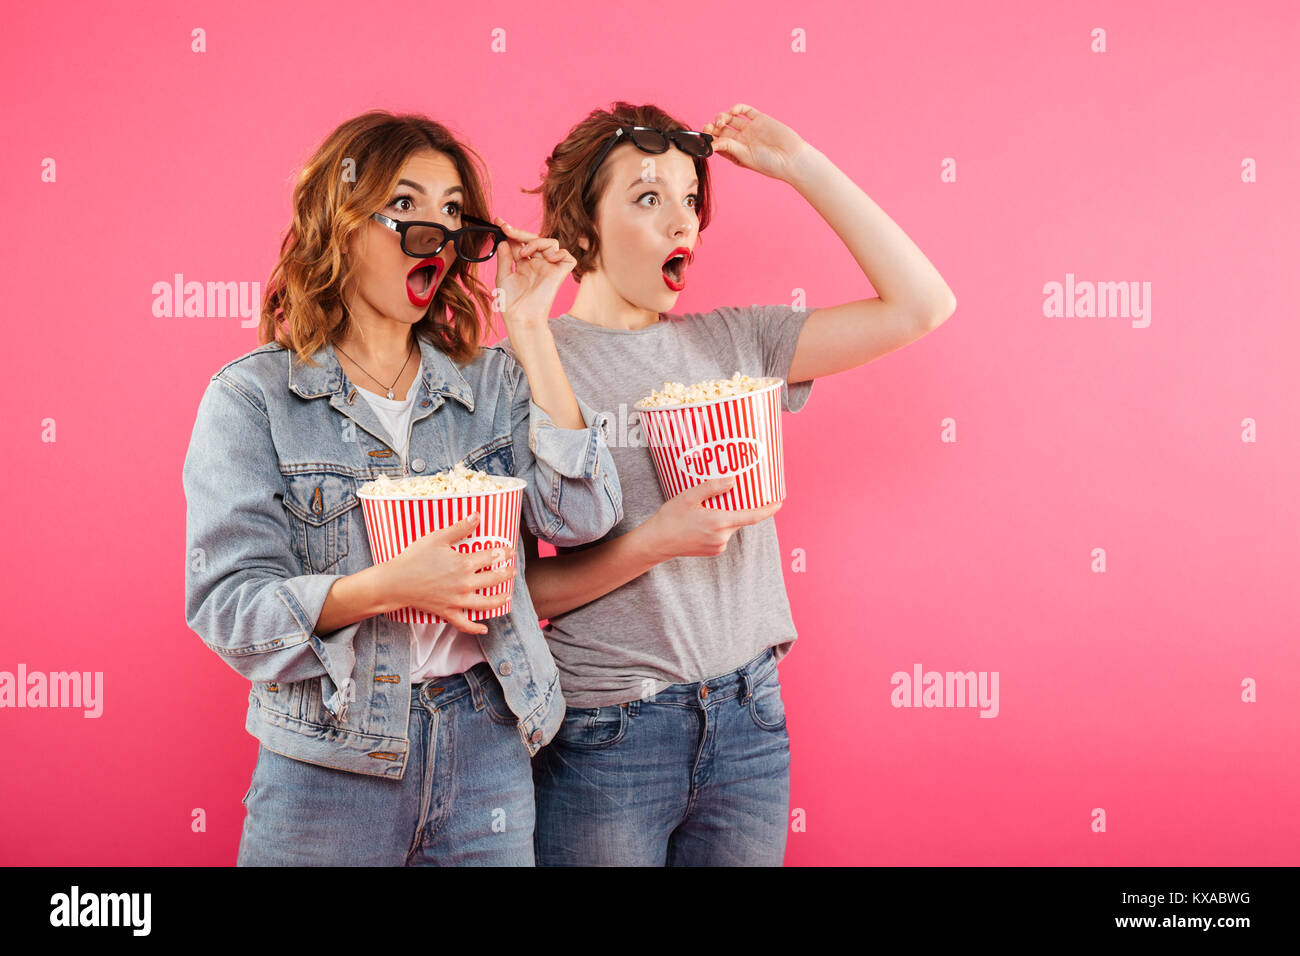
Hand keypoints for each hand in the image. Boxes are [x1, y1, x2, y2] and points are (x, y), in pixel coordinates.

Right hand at [377, 513, 516, 634]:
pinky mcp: (448, 612)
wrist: (395, 582)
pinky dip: (476, 628)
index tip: (510, 551)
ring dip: (500, 599)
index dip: (504, 553)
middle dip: (507, 574)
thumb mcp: (437, 538)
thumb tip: (477, 515)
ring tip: (507, 595)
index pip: (492, 557)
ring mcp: (458, 601)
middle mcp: (465, 584)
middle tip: (513, 570)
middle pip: (494, 579)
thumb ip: (459, 527)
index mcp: (464, 564)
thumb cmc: (414, 558)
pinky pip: (465, 624)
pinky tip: (485, 629)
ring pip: (486, 604)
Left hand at [492, 218, 575, 332]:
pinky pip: (566, 255)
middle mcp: (538, 264)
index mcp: (524, 264)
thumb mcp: (503, 275)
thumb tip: (503, 241)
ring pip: (551, 243)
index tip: (498, 222)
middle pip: (534, 239)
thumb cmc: (511, 302)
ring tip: (525, 254)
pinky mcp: (560, 273)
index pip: (520, 243)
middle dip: (520, 232)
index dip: (511, 232)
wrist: (521, 317)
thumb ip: (504, 257)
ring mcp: (550, 268)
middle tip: (506, 228)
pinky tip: (547, 258)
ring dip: (537, 242)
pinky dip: (558, 253)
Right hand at [640, 476, 782, 559]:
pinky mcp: (714, 551)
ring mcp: (718, 546)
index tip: (779, 502)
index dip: (768, 509)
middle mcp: (722, 537)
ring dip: (725, 515)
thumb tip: (733, 481)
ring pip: (730, 525)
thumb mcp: (689, 497)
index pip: (753, 516)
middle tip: (724, 495)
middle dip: (737, 506)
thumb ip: (712, 487)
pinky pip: (723, 534)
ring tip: (705, 509)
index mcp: (719, 522)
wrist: (656, 542)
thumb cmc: (670, 518)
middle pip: (740, 518)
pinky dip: (718, 525)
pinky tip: (701, 520)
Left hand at [700, 103, 813, 182]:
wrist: (792, 158)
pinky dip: (737, 108)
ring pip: (730, 119)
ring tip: (722, 121)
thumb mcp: (745, 157)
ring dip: (722, 117)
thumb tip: (712, 143)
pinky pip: (745, 110)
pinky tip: (733, 111)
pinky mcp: (760, 119)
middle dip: (713, 127)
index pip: (717, 143)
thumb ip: (729, 147)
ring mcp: (750, 129)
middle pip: (721, 129)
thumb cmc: (769, 164)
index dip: (709, 138)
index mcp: (736, 152)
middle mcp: (741, 140)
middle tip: (709, 127)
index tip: (704, 136)